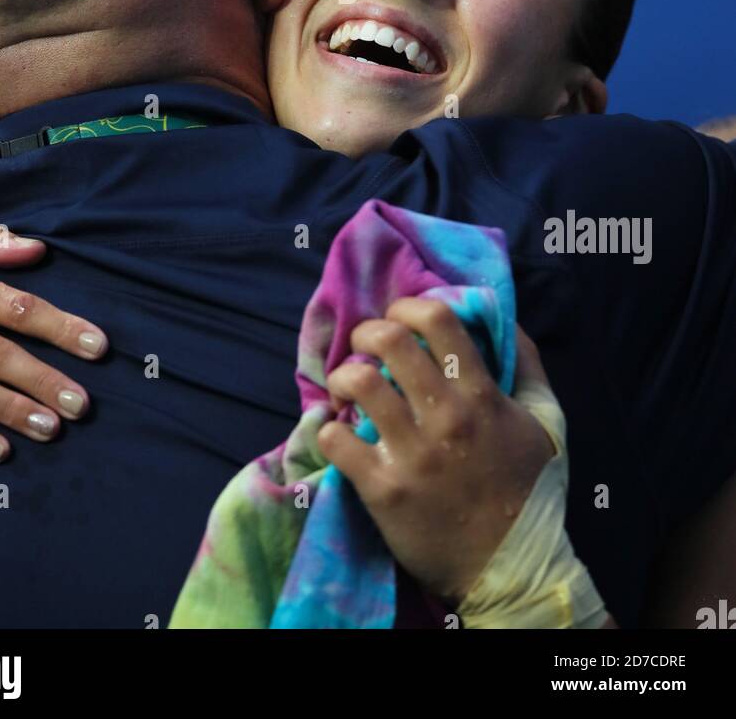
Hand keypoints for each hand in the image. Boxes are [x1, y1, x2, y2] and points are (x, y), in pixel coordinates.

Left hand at [318, 299, 553, 603]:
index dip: (409, 306)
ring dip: (343, 376)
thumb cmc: (528, 492)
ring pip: (359, 383)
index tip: (400, 317)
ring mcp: (412, 453)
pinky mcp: (383, 489)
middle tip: (366, 347)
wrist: (510, 569)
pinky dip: (328, 429)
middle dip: (368, 332)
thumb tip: (501, 318)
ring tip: (346, 387)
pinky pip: (336, 440)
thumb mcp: (547, 422)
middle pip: (391, 341)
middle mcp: (446, 417)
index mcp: (482, 396)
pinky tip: (337, 431)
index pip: (439, 321)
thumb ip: (529, 366)